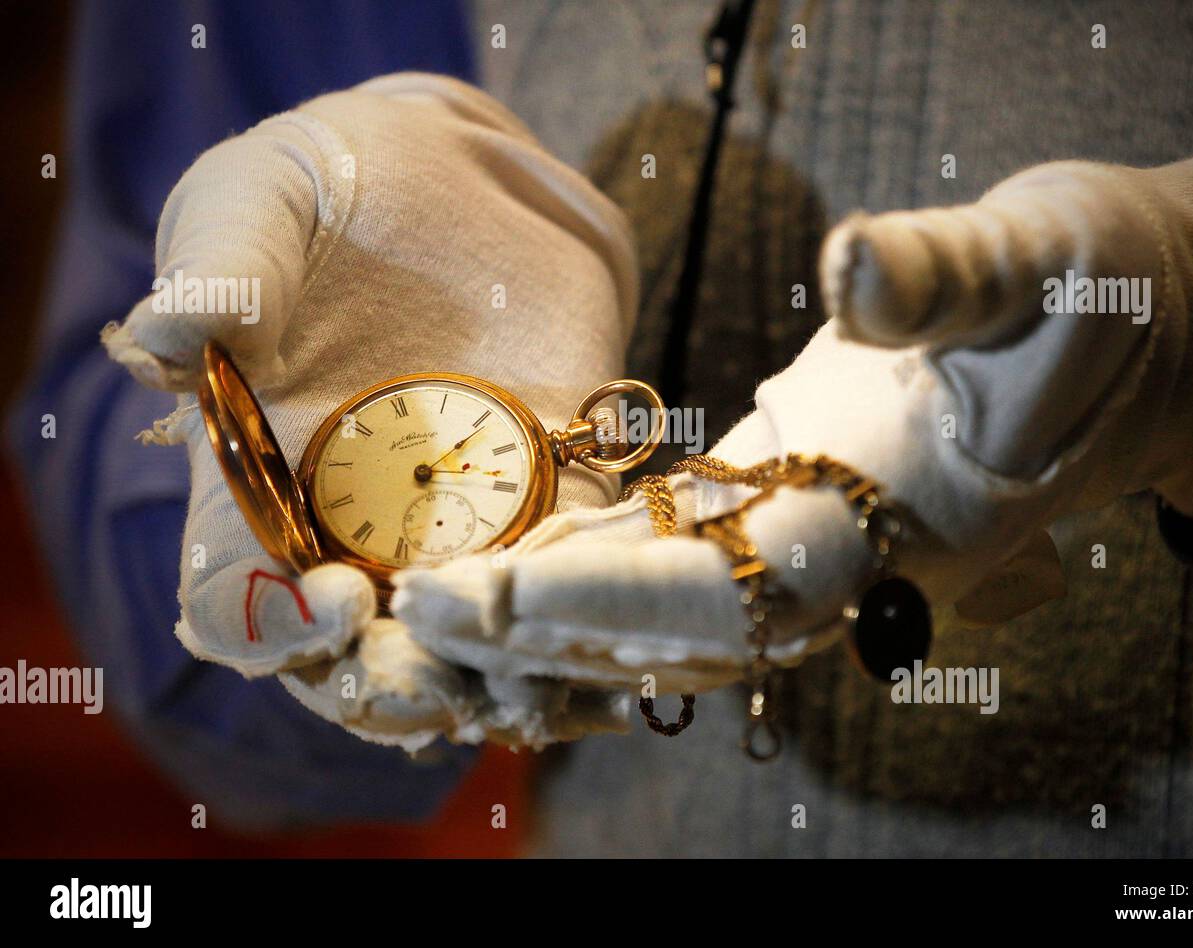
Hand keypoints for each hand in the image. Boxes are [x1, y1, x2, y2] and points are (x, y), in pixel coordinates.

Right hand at [103, 73, 637, 747]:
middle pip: (372, 649)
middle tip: (454, 687)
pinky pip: (580, 555)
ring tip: (554, 682)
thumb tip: (178, 338)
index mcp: (257, 479)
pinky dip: (596, 593)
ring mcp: (465, 508)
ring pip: (483, 629)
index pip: (243, 604)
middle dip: (412, 683)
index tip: (332, 607)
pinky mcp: (562, 473)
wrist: (446, 166)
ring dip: (516, 666)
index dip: (276, 631)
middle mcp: (358, 521)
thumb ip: (218, 268)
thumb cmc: (320, 185)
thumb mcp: (251, 202)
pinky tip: (624, 617)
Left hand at [393, 150, 1192, 697]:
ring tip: (427, 611)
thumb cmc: (1097, 294)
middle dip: (555, 631)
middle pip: (686, 630)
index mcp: (908, 523)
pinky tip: (496, 563)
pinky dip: (587, 576)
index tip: (501, 598)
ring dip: (554, 625)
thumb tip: (846, 270)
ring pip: (670, 617)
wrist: (1125, 329)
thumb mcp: (1042, 262)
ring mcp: (809, 533)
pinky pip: (677, 561)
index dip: (624, 600)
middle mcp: (848, 556)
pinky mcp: (779, 497)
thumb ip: (948, 279)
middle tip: (419, 612)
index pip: (748, 591)